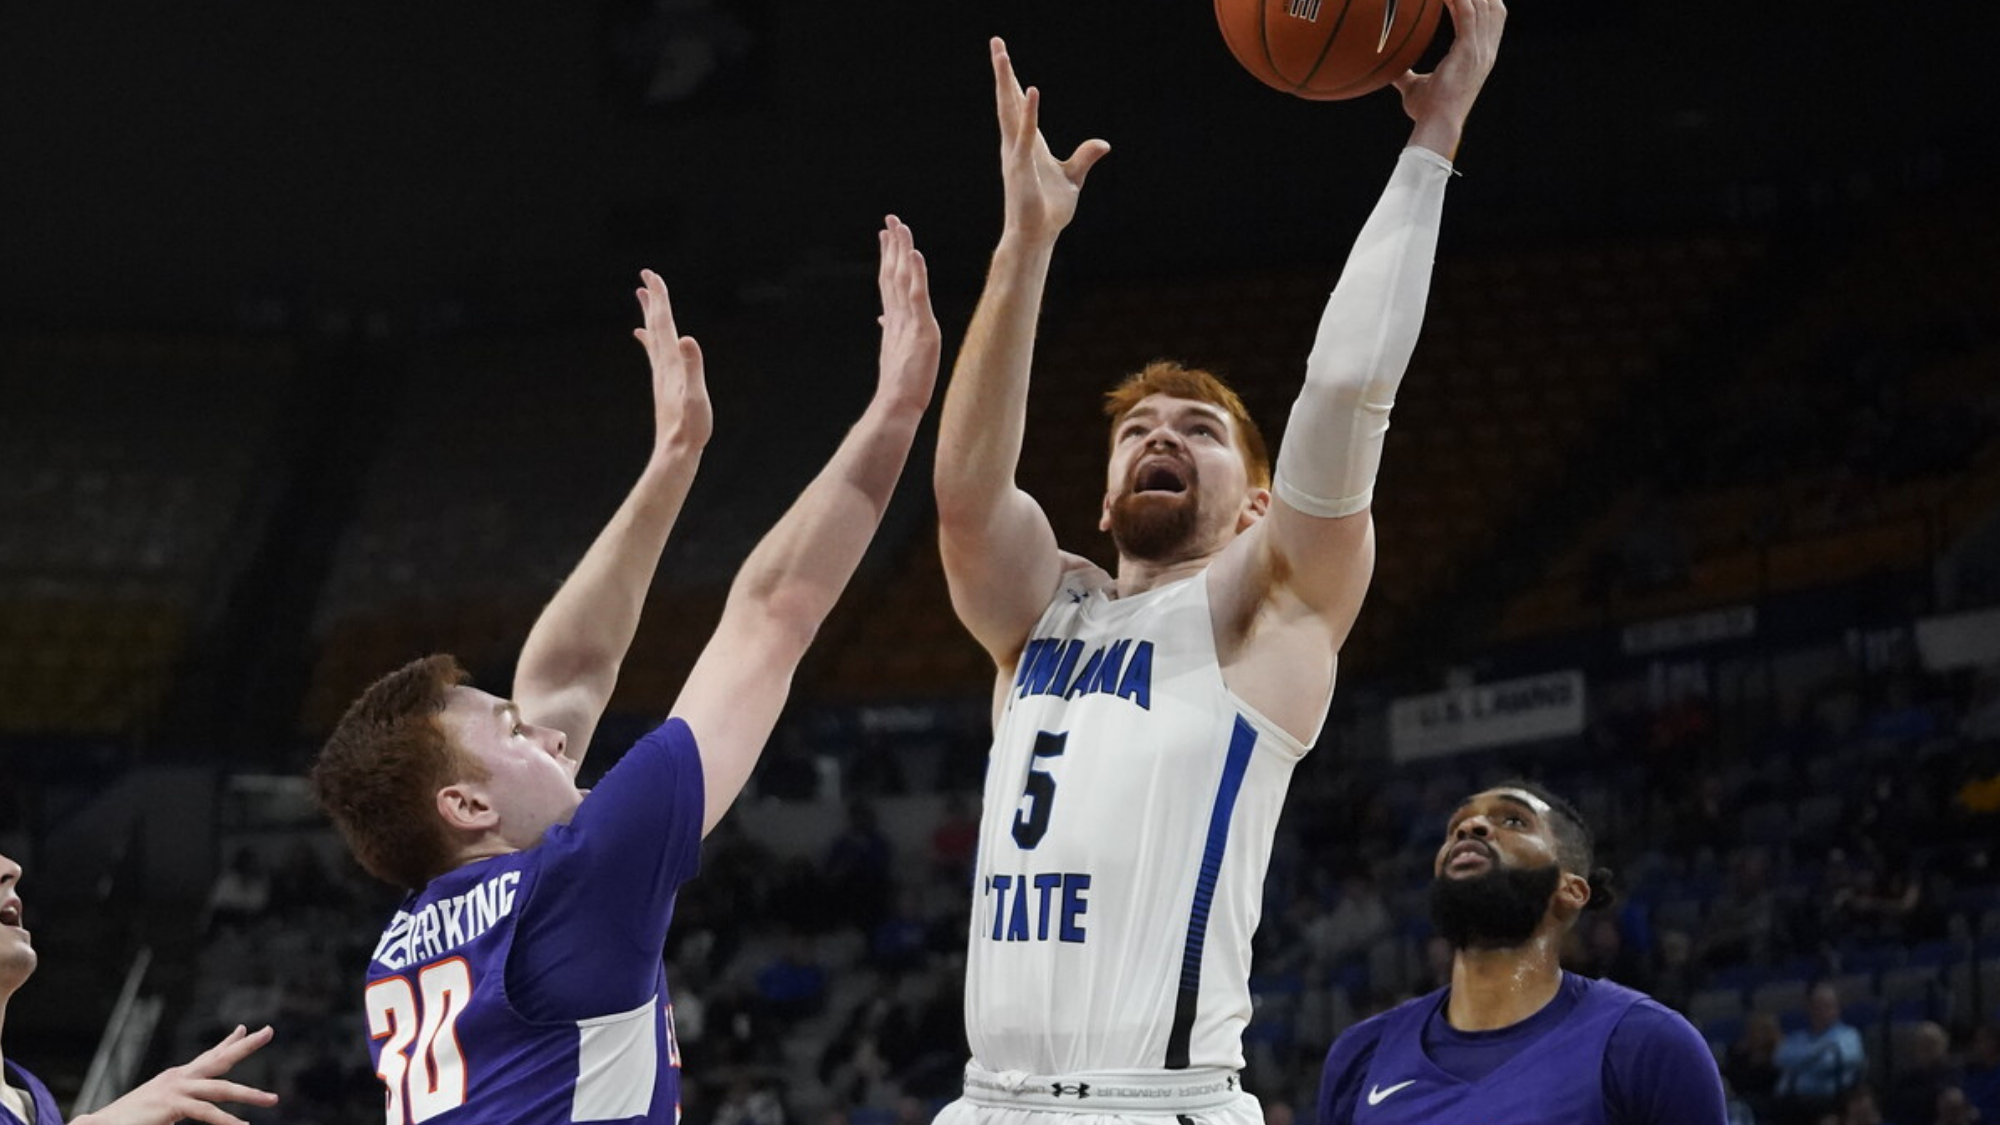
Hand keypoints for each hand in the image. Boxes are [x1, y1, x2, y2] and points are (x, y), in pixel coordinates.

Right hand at [73, 1025, 277, 1124]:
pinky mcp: (172, 1104)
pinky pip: (206, 1112)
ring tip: (273, 1099)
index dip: (227, 1043)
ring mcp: (176, 1089)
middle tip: (269, 1031)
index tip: (244, 1029)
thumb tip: (184, 1107)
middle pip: (220, 1059)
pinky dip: (226, 1121)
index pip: (208, 1056)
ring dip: (250, 1094)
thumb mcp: (160, 1106)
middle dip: (246, 1045)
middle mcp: (178, 1077)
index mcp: (176, 1078)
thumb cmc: (127, 1120)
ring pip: (222, 1089)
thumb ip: (178, 1103)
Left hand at [632, 269, 713, 459]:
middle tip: (647, 276)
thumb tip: (687, 339)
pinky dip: (649, 339)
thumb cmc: (690, 427)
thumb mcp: (697, 397)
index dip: (659, 299)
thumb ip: (693, 368)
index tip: (651, 275)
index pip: (664, 323)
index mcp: (672, 363)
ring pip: (653, 337)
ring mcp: (662, 376)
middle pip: (656, 325)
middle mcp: (663, 366)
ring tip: (642, 297)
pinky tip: (643, 337)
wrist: (676, 452)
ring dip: (650, 315)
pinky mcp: (664, 386)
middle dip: (654, 300)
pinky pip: (655, 354)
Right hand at [874, 216, 939, 413]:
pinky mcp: (921, 330)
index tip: (885, 237)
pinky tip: (915, 254)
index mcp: (894, 321)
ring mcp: (908, 322)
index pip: (889, 283)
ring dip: (902, 251)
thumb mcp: (895, 353)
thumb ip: (891, 332)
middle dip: (892, 246)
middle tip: (891, 220)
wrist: (896, 406)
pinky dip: (916, 274)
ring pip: (902, 279)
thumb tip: (883, 319)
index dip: (887, 258)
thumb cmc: (899, 387)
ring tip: (900, 227)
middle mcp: (898, 317)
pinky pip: (918, 297)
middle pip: (892, 274)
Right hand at [990, 37, 1109, 243]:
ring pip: (1010, 111)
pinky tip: (1033, 91)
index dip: (1012, 81)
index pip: (1018, 105)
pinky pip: (1026, 136)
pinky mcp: (1022, 168)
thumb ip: (1084, 157)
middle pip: (1008, 100)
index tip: (1004, 56)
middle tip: (996, 41)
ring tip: (1002, 55)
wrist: (1037, 237)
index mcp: (1028, 144)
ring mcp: (1016, 155)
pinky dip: (1030, 114)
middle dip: (1003, 71)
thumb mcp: (1073, 179)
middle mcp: (1017, 144)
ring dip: (1007, 82)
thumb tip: (1103, 144)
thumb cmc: (1049, 211)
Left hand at [1393, 0, 1504, 153]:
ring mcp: (1479, 51)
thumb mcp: (1415, 88)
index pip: (1490, 20)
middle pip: (1492, 8)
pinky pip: (1466, 14)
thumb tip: (1389, 69)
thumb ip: (1406, 75)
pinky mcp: (1468, 51)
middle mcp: (1484, 51)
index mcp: (1479, 57)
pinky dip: (1457, 0)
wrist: (1436, 126)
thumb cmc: (1427, 112)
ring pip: (1482, 6)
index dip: (1483, 1)